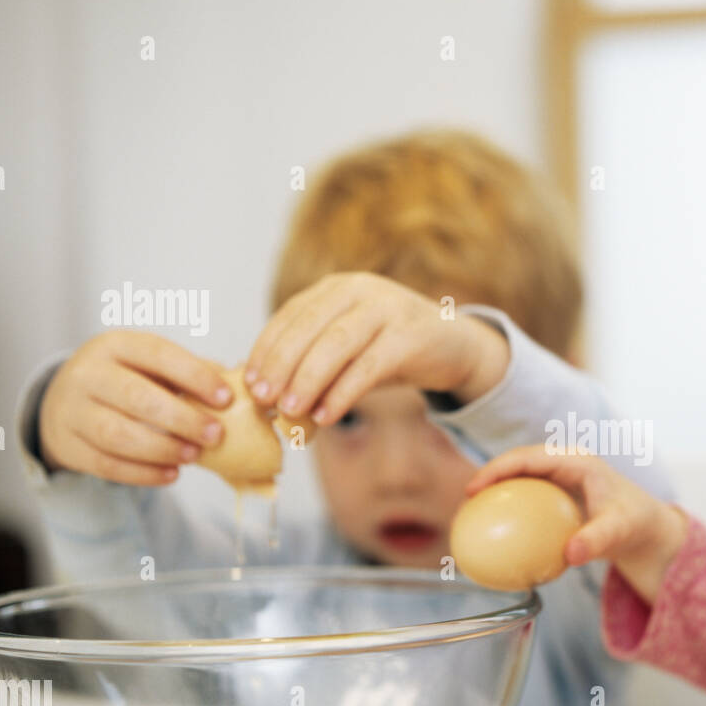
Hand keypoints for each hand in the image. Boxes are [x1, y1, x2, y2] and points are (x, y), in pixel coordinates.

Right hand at [38, 331, 231, 485]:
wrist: (65, 401)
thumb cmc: (127, 380)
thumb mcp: (151, 366)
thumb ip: (193, 372)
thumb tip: (246, 381)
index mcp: (116, 345)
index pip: (157, 354)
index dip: (194, 376)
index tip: (227, 398)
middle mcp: (88, 373)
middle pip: (136, 397)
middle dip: (182, 419)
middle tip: (217, 435)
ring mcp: (72, 410)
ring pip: (118, 434)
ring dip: (163, 449)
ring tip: (194, 456)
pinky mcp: (67, 445)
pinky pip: (106, 464)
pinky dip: (143, 473)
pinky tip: (172, 474)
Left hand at [242, 272, 508, 426]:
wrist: (455, 345)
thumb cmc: (392, 350)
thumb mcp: (350, 345)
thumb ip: (312, 357)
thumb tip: (260, 386)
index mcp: (337, 289)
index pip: (291, 316)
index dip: (266, 349)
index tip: (249, 383)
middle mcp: (360, 290)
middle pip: (309, 328)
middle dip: (281, 366)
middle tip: (263, 400)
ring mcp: (388, 309)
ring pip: (336, 345)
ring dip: (308, 381)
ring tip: (290, 412)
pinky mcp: (410, 336)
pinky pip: (369, 367)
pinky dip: (343, 393)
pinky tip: (326, 416)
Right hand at [463, 444, 689, 604]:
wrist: (644, 528)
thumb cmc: (633, 525)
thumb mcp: (618, 532)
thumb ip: (595, 541)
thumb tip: (569, 555)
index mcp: (577, 461)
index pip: (529, 457)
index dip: (498, 468)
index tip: (475, 488)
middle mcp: (565, 463)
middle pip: (518, 462)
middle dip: (490, 475)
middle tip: (466, 501)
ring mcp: (560, 477)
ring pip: (521, 477)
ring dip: (497, 489)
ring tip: (472, 513)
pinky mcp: (558, 493)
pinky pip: (528, 496)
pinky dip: (510, 507)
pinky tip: (495, 531)